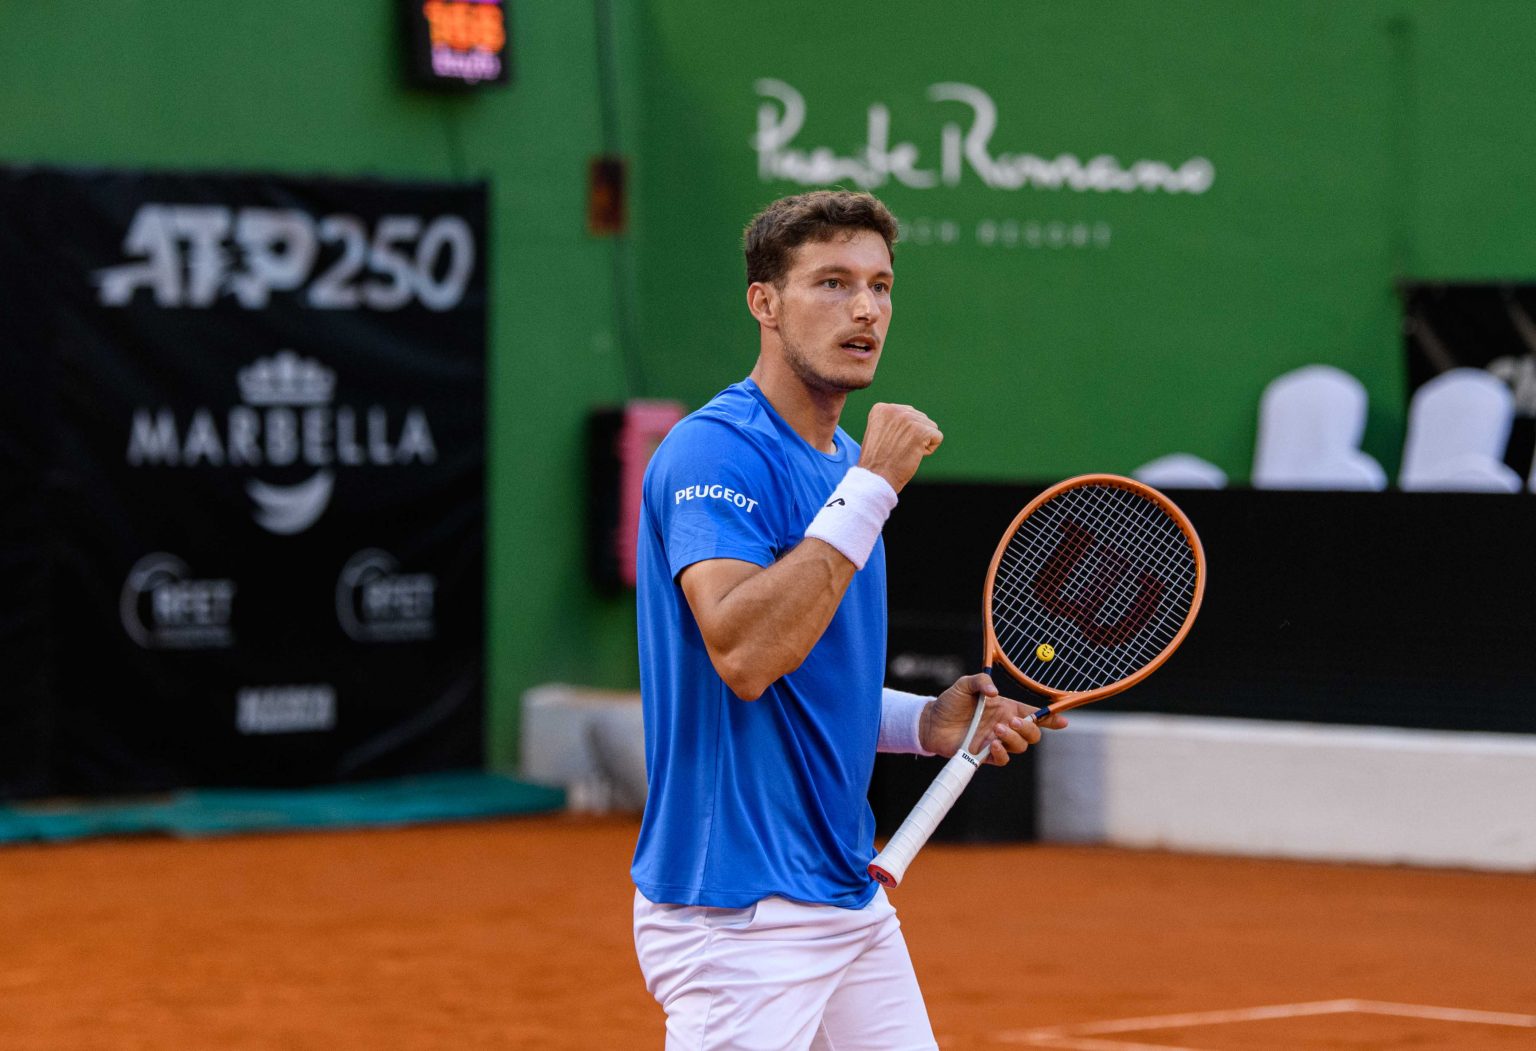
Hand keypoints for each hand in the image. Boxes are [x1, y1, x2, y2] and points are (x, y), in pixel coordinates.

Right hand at [857, 403, 941, 492]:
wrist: (875, 478)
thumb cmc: (877, 461)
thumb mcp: (880, 432)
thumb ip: (894, 421)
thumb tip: (914, 415)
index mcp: (882, 408)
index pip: (908, 414)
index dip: (903, 433)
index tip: (889, 444)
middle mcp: (894, 409)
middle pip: (920, 418)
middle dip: (914, 436)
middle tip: (897, 450)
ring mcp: (907, 419)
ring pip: (930, 427)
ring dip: (921, 443)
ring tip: (904, 452)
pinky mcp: (920, 431)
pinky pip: (937, 437)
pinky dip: (929, 450)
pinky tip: (913, 455)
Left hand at [920, 673, 1068, 765]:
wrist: (931, 722)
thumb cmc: (950, 702)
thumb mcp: (964, 685)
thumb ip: (981, 681)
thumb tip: (995, 692)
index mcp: (1005, 708)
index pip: (1033, 713)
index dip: (1051, 718)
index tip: (1063, 721)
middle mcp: (1004, 725)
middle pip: (1033, 734)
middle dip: (1029, 728)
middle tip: (1012, 722)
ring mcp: (996, 741)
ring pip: (1020, 747)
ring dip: (1013, 738)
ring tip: (996, 730)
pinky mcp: (984, 755)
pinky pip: (1003, 759)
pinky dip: (1001, 752)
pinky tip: (991, 744)